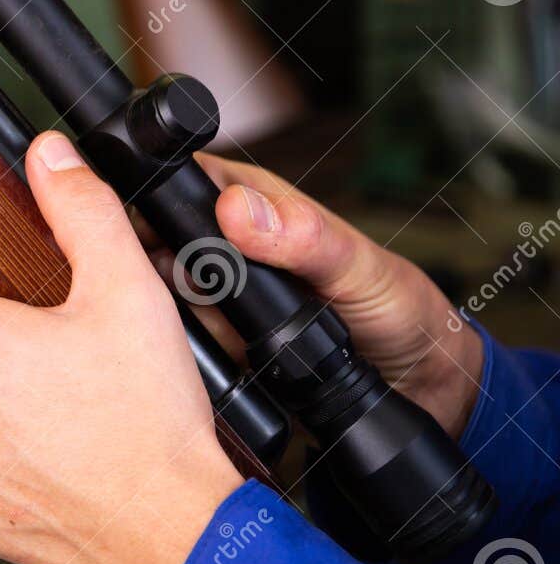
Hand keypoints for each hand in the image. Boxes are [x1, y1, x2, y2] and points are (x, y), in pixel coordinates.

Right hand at [179, 155, 482, 437]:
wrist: (414, 383)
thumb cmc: (397, 306)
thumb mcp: (357, 267)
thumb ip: (301, 236)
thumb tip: (233, 209)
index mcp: (247, 201)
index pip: (173, 181)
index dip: (151, 201)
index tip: (157, 236)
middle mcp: (220, 242)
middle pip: (148, 244)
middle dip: (163, 276)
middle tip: (215, 299)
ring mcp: (212, 293)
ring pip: (155, 298)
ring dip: (183, 322)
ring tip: (237, 336)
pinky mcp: (214, 338)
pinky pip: (179, 343)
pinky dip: (195, 356)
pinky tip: (232, 361)